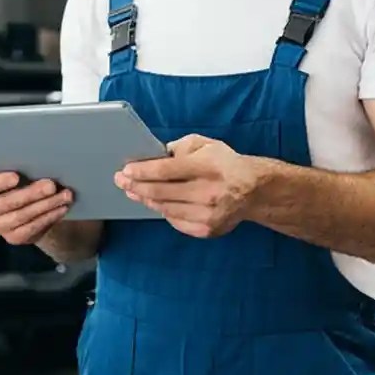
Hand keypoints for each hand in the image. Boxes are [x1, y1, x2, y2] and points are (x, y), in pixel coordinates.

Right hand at [0, 172, 73, 245]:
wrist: (35, 205)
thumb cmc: (27, 178)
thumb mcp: (22, 170)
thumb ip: (25, 166)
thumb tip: (43, 161)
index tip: (16, 177)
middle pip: (6, 202)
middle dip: (31, 193)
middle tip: (51, 186)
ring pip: (20, 216)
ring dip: (45, 205)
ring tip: (64, 196)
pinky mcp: (13, 237)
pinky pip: (30, 229)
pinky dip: (48, 217)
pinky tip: (61, 208)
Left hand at [114, 134, 263, 238]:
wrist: (254, 191)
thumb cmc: (225, 164)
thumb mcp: (205, 145)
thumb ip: (179, 148)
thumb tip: (153, 156)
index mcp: (207, 167)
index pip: (165, 171)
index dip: (142, 171)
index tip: (126, 170)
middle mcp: (208, 192)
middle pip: (161, 192)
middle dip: (136, 186)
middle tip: (120, 181)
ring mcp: (208, 214)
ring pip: (165, 209)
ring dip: (146, 200)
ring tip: (133, 191)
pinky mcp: (208, 229)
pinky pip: (176, 221)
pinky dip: (164, 211)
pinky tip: (157, 203)